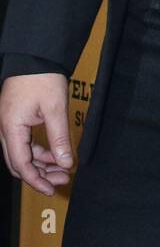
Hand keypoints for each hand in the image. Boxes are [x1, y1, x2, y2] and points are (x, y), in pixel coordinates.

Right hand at [0, 73, 74, 193]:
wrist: (35, 57)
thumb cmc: (43, 79)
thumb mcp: (55, 109)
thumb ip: (59, 138)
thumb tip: (66, 162)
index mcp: (11, 128)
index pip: (21, 164)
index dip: (36, 180)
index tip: (52, 189)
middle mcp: (5, 130)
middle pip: (19, 162)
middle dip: (40, 174)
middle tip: (61, 180)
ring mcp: (9, 125)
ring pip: (22, 153)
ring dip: (41, 163)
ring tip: (63, 168)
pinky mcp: (16, 120)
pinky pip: (25, 142)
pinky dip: (39, 151)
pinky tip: (56, 155)